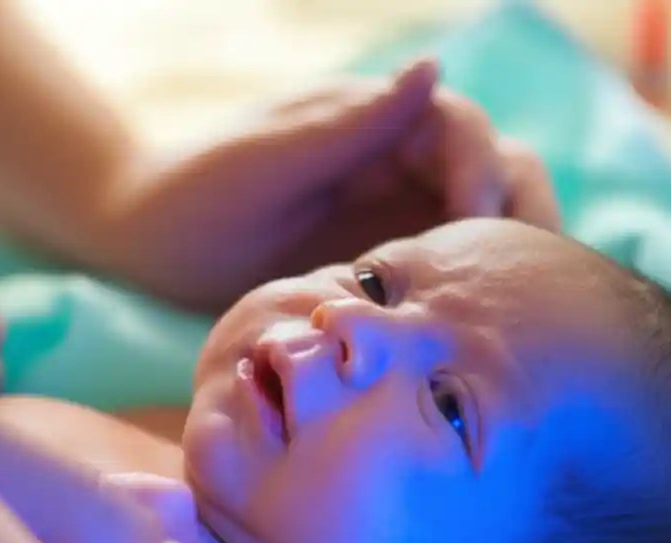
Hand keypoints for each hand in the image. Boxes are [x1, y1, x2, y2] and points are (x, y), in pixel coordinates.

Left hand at [100, 58, 560, 310]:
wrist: (148, 242)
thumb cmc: (195, 192)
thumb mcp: (270, 161)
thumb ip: (352, 126)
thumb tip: (434, 68)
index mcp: (378, 120)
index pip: (468, 133)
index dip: (484, 178)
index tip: (471, 237)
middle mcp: (402, 162)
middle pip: (501, 179)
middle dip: (522, 226)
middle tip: (518, 299)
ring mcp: (399, 213)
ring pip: (486, 232)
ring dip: (504, 271)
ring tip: (504, 333)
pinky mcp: (387, 263)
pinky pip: (448, 278)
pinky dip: (466, 303)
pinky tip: (462, 347)